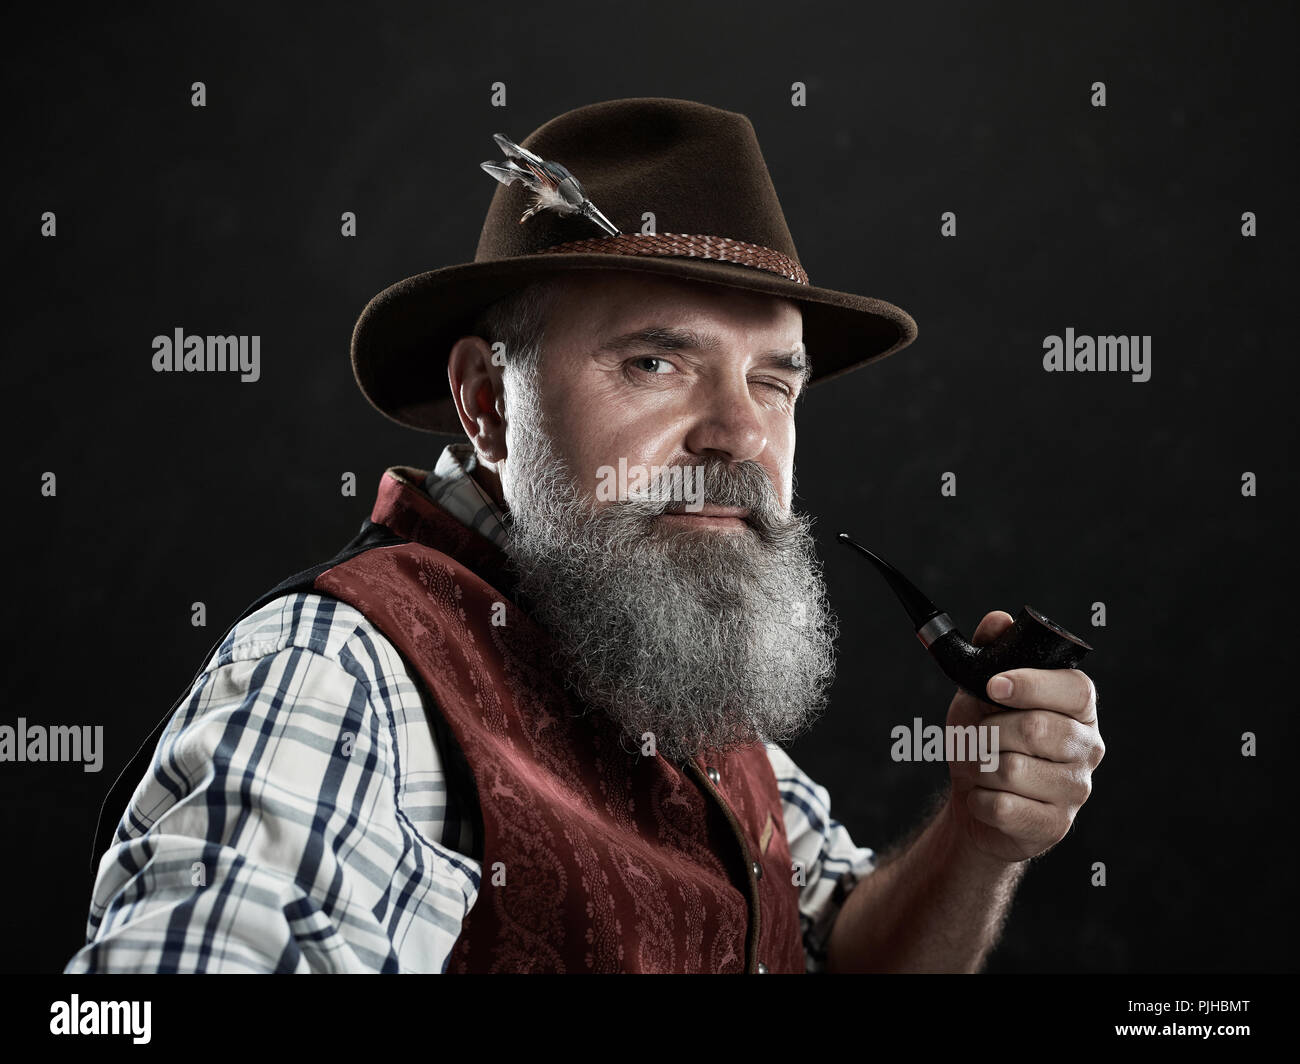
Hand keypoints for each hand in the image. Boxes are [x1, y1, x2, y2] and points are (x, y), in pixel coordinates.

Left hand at [944, 610, 1104, 864]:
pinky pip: (1004, 806)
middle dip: (988, 731)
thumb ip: (991, 653)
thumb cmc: (984, 740)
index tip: (993, 687)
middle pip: (1037, 729)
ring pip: (1013, 769)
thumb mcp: (979, 693)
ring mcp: (1076, 789)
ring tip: (979, 767)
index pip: (1074, 689)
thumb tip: (999, 620)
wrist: (975, 801)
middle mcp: (1087, 746)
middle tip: (973, 737)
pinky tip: (985, 797)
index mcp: (1077, 708)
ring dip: (978, 766)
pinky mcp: (1056, 825)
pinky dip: (979, 799)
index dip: (1031, 685)